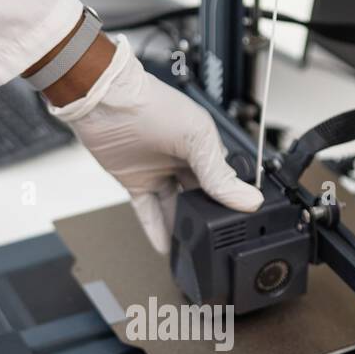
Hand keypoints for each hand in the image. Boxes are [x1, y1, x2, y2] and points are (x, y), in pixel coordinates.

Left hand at [49, 36, 263, 252]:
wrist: (106, 104)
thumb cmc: (152, 106)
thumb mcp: (197, 138)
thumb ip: (219, 174)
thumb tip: (248, 199)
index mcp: (204, 145)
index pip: (224, 179)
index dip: (230, 200)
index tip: (238, 223)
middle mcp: (183, 159)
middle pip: (200, 197)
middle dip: (207, 218)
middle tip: (215, 240)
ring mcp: (159, 171)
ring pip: (176, 207)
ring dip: (183, 228)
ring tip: (192, 249)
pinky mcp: (137, 182)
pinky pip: (150, 211)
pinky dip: (157, 229)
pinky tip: (166, 245)